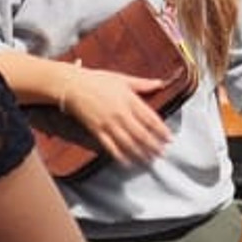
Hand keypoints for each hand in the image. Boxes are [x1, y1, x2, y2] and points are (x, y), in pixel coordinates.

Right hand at [59, 65, 174, 166]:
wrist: (72, 86)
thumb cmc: (97, 80)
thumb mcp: (122, 78)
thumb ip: (142, 83)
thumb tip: (160, 83)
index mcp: (130, 100)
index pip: (150, 119)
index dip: (161, 131)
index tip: (169, 139)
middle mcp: (121, 113)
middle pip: (141, 134)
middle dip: (153, 146)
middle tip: (161, 154)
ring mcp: (109, 123)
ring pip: (128, 143)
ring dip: (140, 153)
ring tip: (149, 160)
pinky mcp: (97, 130)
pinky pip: (110, 146)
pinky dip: (120, 156)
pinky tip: (127, 163)